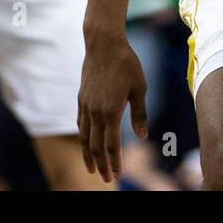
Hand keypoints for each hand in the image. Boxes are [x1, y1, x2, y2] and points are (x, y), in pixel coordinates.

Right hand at [77, 28, 148, 183]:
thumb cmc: (126, 64)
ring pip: (84, 137)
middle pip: (95, 146)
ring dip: (88, 155)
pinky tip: (86, 142)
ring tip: (92, 168)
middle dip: (101, 164)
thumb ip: (140, 114)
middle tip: (106, 179)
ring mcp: (86, 105)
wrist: (103, 44)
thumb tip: (142, 135)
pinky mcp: (81, 98)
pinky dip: (83, 136)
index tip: (117, 174)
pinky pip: (80, 123)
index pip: (111, 145)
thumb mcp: (140, 88)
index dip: (114, 161)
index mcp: (111, 111)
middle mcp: (95, 112)